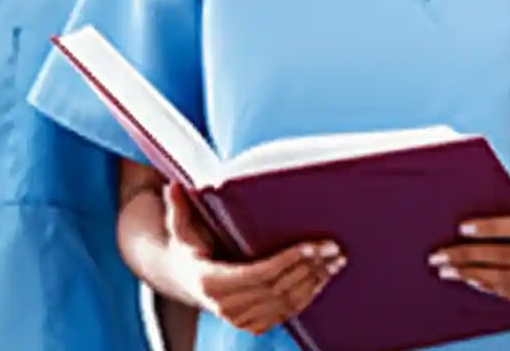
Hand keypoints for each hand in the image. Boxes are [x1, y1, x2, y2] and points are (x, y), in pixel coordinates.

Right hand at [163, 183, 345, 335]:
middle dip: (309, 268)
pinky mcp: (253, 324)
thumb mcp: (180, 225)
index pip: (259, 274)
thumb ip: (177, 206)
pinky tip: (323, 277)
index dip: (289, 261)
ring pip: (286, 303)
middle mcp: (226, 306)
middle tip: (334, 248)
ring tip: (336, 260)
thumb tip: (173, 185)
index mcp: (211, 281)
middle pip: (278, 288)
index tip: (312, 246)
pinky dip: (308, 295)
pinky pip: (286, 313)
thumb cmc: (188, 244)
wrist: (184, 276)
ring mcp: (241, 319)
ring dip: (315, 282)